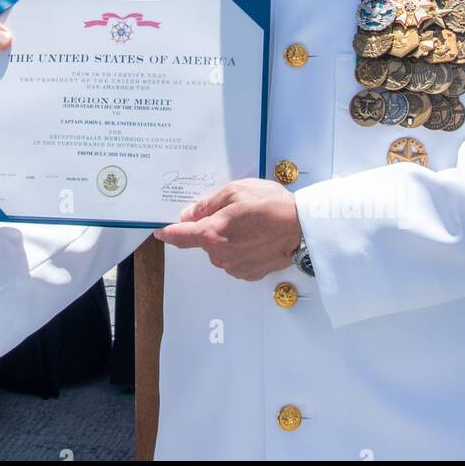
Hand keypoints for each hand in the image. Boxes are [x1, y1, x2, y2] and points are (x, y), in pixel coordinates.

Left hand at [155, 179, 301, 280]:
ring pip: (221, 250)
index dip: (168, 233)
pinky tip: (257, 236)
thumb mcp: (235, 192)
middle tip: (234, 212)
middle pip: (204, 241)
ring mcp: (235, 268)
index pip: (179, 237)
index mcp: (212, 234)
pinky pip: (236, 259)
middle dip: (212, 227)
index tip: (160, 231)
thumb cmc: (271, 206)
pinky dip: (242, 248)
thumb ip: (207, 205)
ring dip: (229, 238)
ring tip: (252, 223)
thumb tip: (189, 215)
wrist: (304, 228)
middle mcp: (220, 256)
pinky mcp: (250, 274)